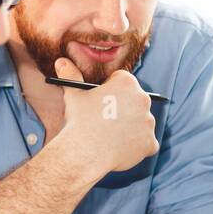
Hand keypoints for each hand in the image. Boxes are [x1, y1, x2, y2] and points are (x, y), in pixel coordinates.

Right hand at [54, 58, 158, 175]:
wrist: (86, 152)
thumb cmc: (79, 121)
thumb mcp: (74, 95)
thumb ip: (71, 76)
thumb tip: (62, 61)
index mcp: (127, 82)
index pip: (122, 80)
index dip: (110, 90)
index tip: (101, 100)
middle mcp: (143, 99)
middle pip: (134, 100)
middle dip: (123, 107)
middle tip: (107, 119)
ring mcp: (149, 122)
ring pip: (141, 122)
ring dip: (131, 126)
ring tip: (112, 135)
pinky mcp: (151, 142)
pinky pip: (146, 142)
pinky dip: (137, 146)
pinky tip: (122, 148)